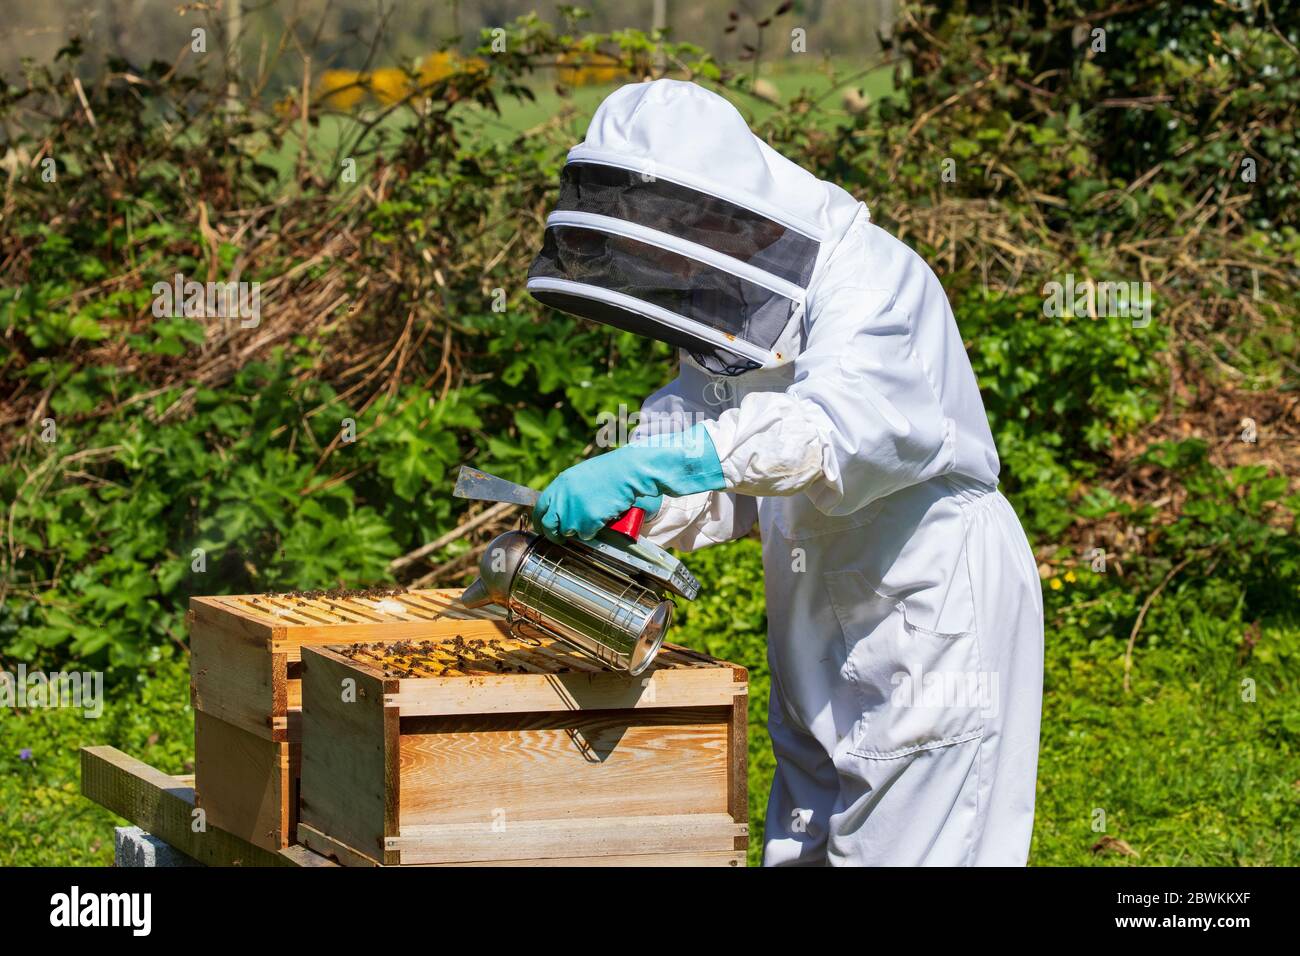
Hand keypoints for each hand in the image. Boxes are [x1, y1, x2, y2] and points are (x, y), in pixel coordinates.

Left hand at [533, 425, 723, 540]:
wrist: (629, 471)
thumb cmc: (611, 472)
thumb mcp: (582, 476)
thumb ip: (569, 491)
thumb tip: (561, 509)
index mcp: (560, 484)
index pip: (541, 508)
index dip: (542, 521)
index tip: (547, 529)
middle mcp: (563, 497)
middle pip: (549, 524)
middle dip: (554, 534)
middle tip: (561, 538)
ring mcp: (574, 509)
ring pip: (568, 531)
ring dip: (578, 531)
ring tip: (590, 523)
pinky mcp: (588, 519)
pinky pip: (586, 534)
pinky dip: (593, 532)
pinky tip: (602, 521)